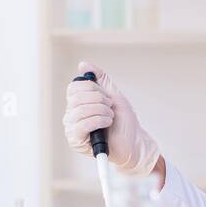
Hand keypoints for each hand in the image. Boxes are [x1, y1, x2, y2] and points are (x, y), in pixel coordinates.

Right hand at [62, 61, 160, 175]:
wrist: (134, 141)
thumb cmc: (123, 121)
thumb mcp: (114, 94)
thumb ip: (100, 79)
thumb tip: (83, 64)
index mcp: (78, 103)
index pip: (74, 87)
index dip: (92, 87)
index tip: (106, 95)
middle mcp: (71, 115)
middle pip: (76, 97)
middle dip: (99, 99)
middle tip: (110, 107)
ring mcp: (72, 128)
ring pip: (80, 110)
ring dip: (101, 111)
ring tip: (110, 117)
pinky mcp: (76, 141)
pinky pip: (81, 125)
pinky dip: (98, 121)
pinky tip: (107, 124)